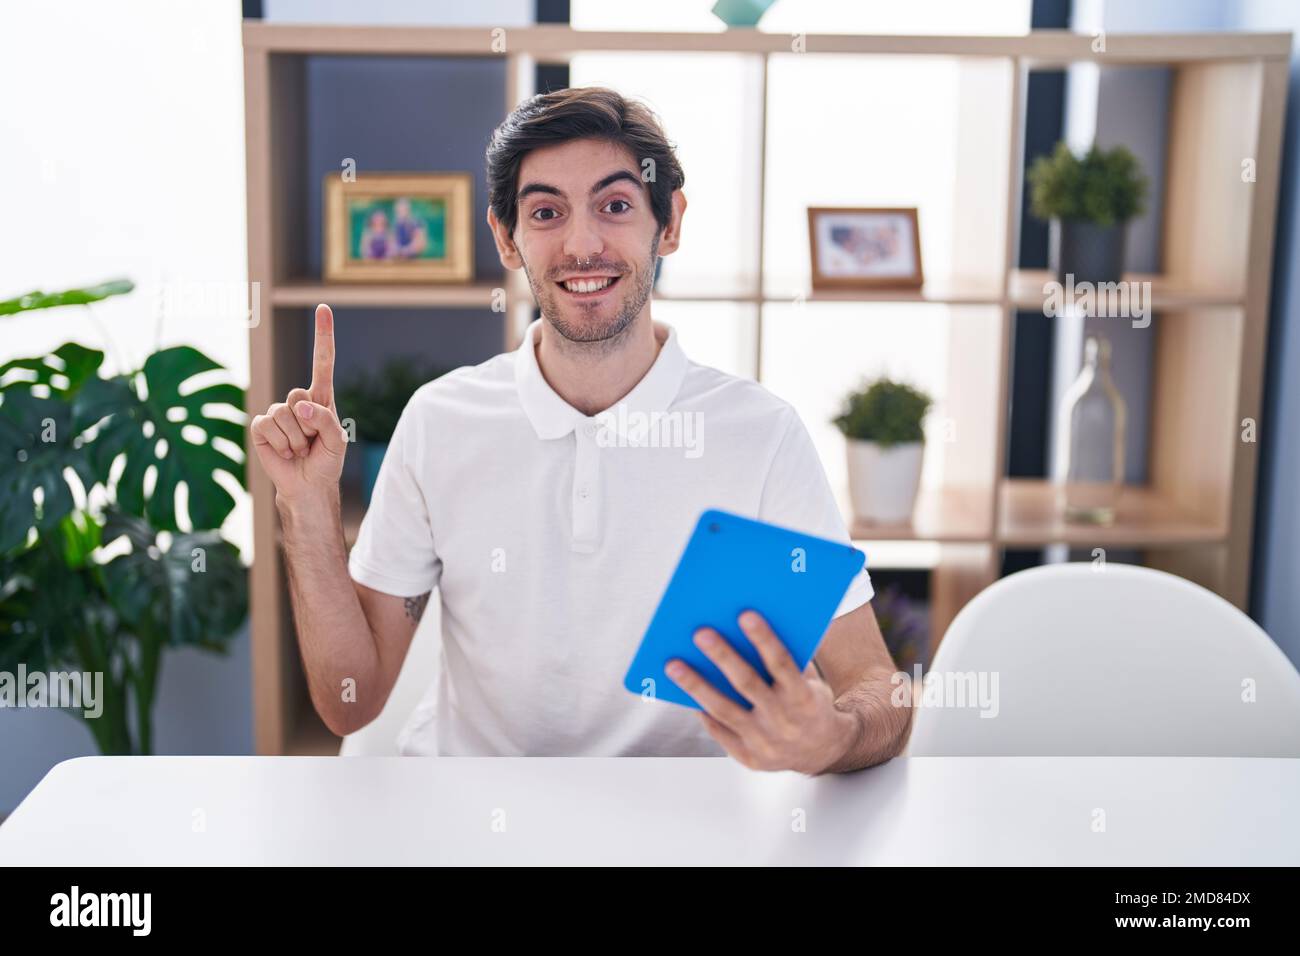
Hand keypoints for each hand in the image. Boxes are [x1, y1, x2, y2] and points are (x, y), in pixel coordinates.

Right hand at [250, 303, 347, 498]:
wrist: (307, 485)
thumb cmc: (326, 461)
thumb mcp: (337, 440)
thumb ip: (324, 420)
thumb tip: (300, 406)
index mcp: (320, 398)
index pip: (322, 362)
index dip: (323, 335)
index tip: (323, 308)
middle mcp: (298, 401)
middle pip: (299, 396)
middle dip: (309, 425)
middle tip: (312, 442)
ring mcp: (277, 412)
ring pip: (284, 414)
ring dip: (296, 439)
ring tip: (300, 449)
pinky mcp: (260, 426)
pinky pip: (267, 425)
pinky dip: (279, 443)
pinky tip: (285, 452)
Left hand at [665, 610, 857, 774]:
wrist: (823, 751)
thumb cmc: (811, 704)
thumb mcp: (811, 681)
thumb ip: (788, 659)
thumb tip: (750, 625)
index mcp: (804, 698)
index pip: (782, 663)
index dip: (764, 639)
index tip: (745, 614)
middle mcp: (784, 721)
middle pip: (747, 684)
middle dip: (722, 657)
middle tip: (700, 633)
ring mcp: (765, 742)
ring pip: (724, 710)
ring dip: (696, 686)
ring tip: (674, 665)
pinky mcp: (749, 758)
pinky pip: (720, 731)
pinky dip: (702, 711)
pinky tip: (686, 692)